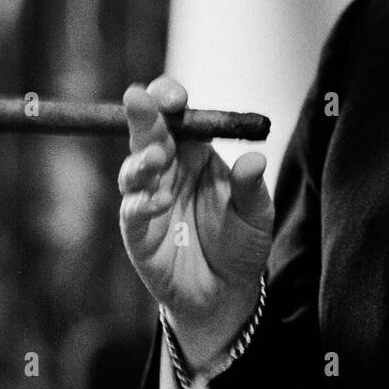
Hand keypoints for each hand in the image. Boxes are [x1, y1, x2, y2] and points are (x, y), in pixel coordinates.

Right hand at [118, 75, 273, 370]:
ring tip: (157, 158)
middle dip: (142, 115)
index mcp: (196, 153)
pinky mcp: (137, 231)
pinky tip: (160, 201)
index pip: (177, 117)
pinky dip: (142, 203)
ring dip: (141, 160)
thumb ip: (251, 187)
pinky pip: (132, 211)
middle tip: (139, 99)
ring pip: (132, 169)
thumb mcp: (256, 213)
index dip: (169, 100)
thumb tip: (256, 159)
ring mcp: (148, 198)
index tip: (174, 97)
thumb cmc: (241, 242)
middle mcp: (168, 169)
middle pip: (148, 134)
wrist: (226, 291)